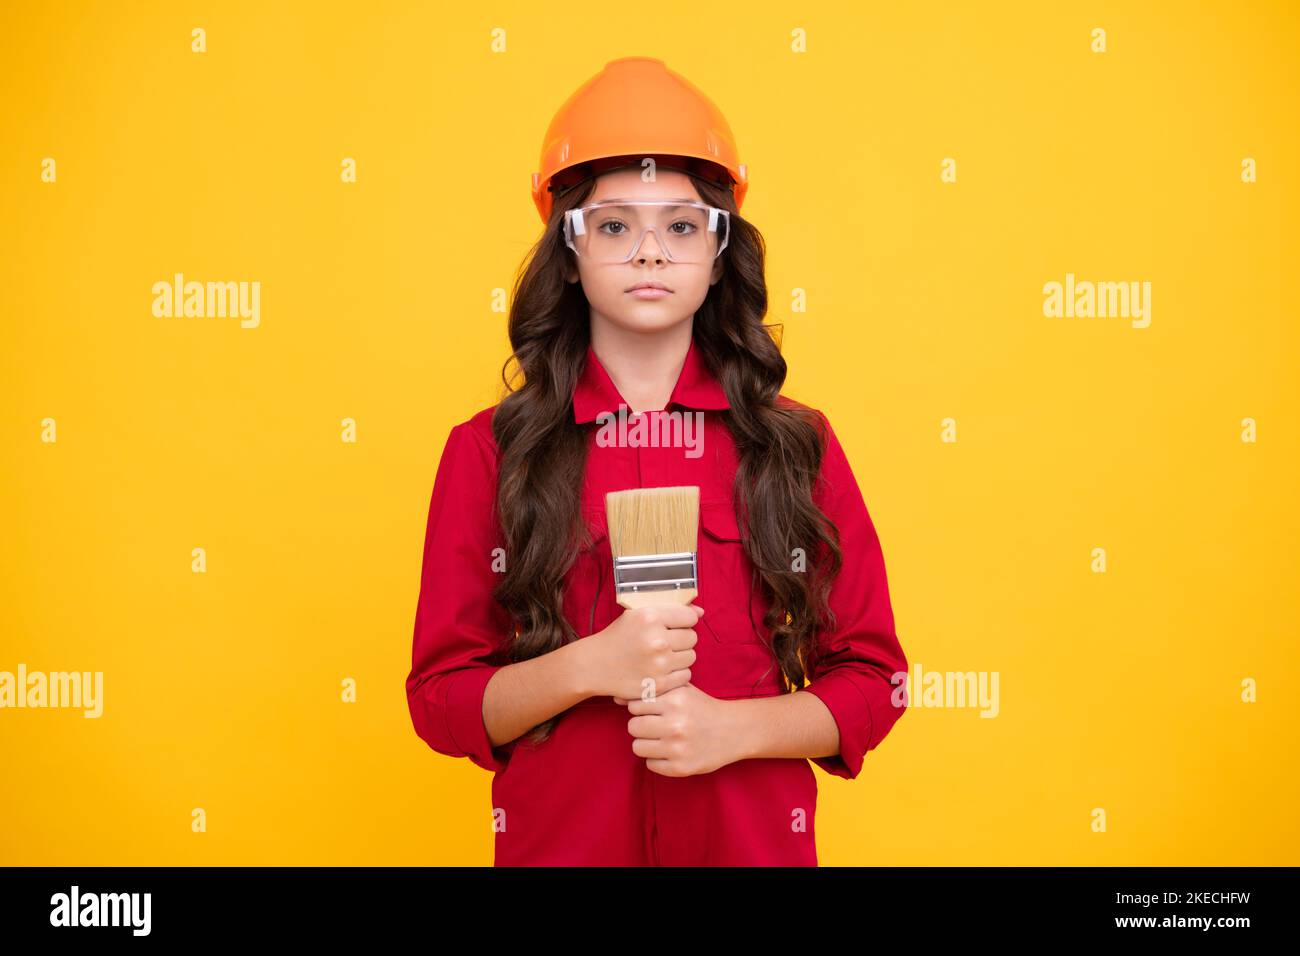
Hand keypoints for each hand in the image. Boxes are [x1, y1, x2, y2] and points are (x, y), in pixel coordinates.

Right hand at [582, 604, 702, 700]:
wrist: (595, 665)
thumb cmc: (618, 637)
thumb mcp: (638, 615)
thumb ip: (670, 611)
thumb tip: (701, 612)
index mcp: (650, 617)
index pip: (689, 617)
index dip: (683, 621)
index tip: (673, 626)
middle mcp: (656, 640)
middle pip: (692, 637)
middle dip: (681, 639)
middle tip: (665, 642)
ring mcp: (659, 664)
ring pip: (691, 656)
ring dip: (680, 656)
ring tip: (662, 656)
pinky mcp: (659, 684)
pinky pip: (686, 675)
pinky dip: (676, 673)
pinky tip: (662, 669)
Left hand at [617, 682, 744, 776]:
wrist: (734, 730)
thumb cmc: (701, 707)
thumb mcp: (681, 691)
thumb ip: (651, 691)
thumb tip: (616, 698)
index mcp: (675, 701)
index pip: (634, 705)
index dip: (642, 708)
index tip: (653, 710)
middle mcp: (676, 724)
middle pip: (633, 727)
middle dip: (641, 726)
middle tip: (654, 726)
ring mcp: (678, 748)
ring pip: (637, 747)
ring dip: (646, 743)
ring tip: (661, 739)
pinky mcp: (681, 768)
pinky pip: (650, 764)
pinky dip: (657, 759)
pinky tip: (670, 752)